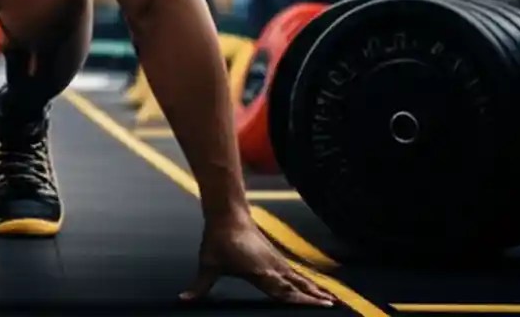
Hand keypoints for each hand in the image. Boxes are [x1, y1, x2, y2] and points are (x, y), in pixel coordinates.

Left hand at [181, 213, 335, 306]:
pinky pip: (296, 273)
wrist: (228, 214)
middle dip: (316, 297)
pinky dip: (308, 281)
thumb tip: (183, 299)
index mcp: (261, 273)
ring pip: (300, 279)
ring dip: (316, 290)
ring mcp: (276, 262)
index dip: (303, 300)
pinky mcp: (275, 257)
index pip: (285, 292)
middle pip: (298, 287)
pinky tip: (316, 287)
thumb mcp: (208, 265)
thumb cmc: (218, 240)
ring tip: (333, 300)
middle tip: (335, 305)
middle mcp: (273, 268)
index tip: (321, 305)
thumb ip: (200, 286)